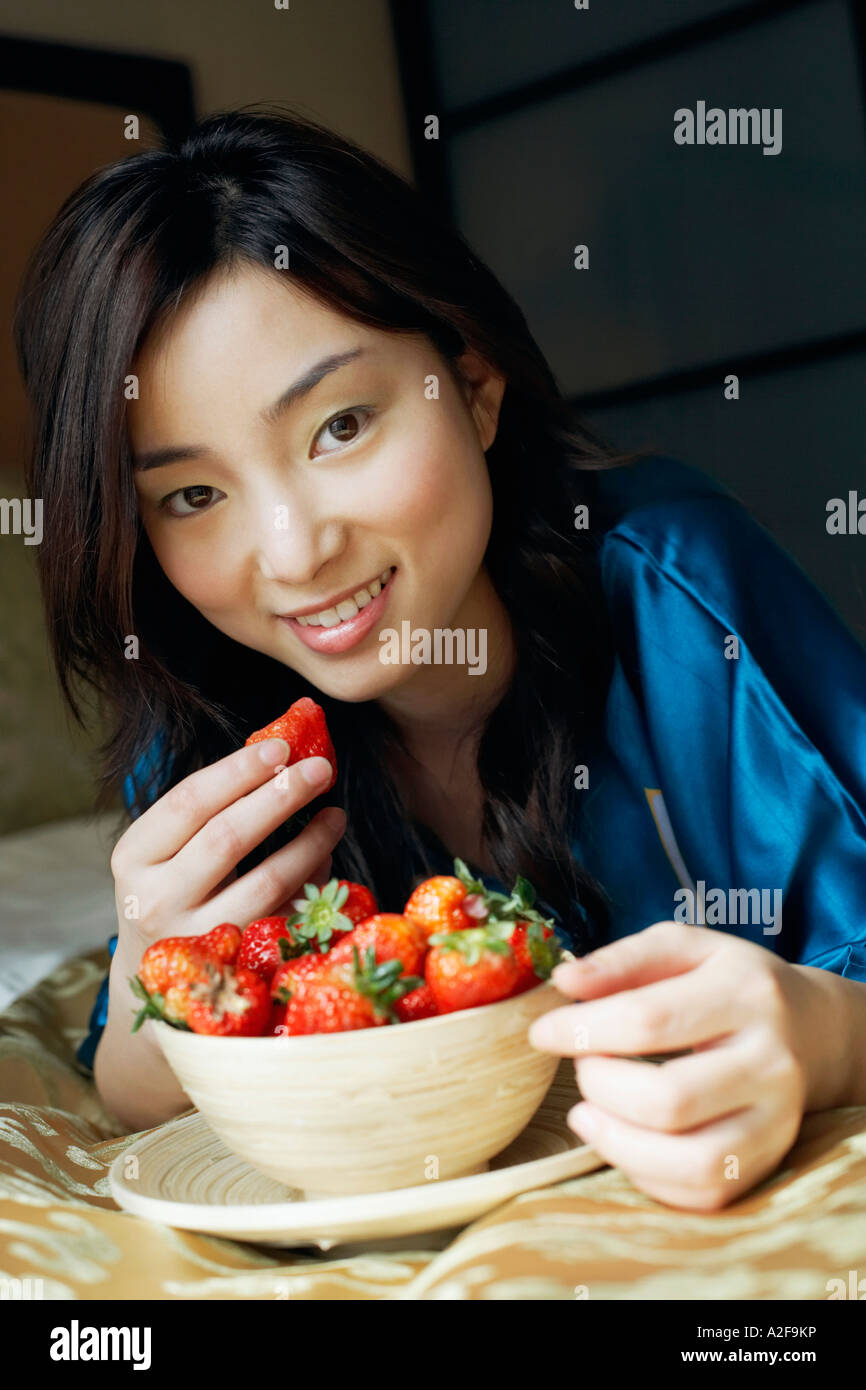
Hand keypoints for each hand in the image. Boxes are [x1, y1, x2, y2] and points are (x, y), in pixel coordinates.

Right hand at [110, 738, 345, 964]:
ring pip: (266, 881)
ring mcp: (195, 938)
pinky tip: (324, 861)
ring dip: (310, 842)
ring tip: (335, 816)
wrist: (154, 975)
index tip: (280, 748)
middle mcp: (156, 900)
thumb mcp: (168, 849)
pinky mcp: (234, 964)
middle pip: (228, 837)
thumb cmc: (171, 889)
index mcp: (134, 857)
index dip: (239, 771)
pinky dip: (312, 884)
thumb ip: (212, 808)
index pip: (189, 801)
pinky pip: (286, 916)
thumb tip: (285, 760)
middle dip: (281, 796)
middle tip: (320, 769)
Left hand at [528, 921, 827, 1210]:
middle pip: (668, 1100)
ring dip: (618, 1143)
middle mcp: (770, 1061)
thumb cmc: (727, 983)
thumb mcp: (684, 948)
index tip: (542, 1032)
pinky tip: (625, 1139)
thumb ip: (624, 959)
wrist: (810, 1030)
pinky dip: (647, 1175)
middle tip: (585, 1068)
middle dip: (601, 1086)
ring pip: (692, 1162)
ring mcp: (777, 1121)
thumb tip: (565, 982)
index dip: (583, 1030)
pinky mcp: (768, 1163)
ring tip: (588, 1114)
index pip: (650, 1019)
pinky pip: (703, 1192)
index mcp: (746, 993)